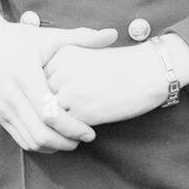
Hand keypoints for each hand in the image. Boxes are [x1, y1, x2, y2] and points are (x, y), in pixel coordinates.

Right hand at [0, 0, 117, 151]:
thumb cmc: (17, 39)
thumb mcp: (48, 36)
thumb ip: (81, 37)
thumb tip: (113, 34)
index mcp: (25, 76)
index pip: (50, 114)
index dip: (72, 127)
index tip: (90, 131)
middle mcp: (11, 96)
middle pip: (41, 134)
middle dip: (66, 141)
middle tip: (85, 137)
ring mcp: (2, 109)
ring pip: (30, 141)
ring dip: (54, 146)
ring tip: (73, 140)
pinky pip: (20, 139)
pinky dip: (40, 143)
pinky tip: (55, 137)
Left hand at [44, 43, 167, 124]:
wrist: (148, 71)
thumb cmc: (122, 65)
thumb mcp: (89, 56)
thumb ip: (66, 70)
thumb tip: (49, 93)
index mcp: (62, 54)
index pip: (40, 79)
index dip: (46, 92)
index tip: (54, 99)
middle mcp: (61, 72)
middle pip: (41, 98)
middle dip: (48, 110)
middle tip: (56, 120)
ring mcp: (70, 93)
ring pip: (50, 116)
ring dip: (57, 126)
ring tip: (67, 131)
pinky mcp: (82, 112)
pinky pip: (66, 130)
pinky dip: (71, 134)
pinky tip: (83, 132)